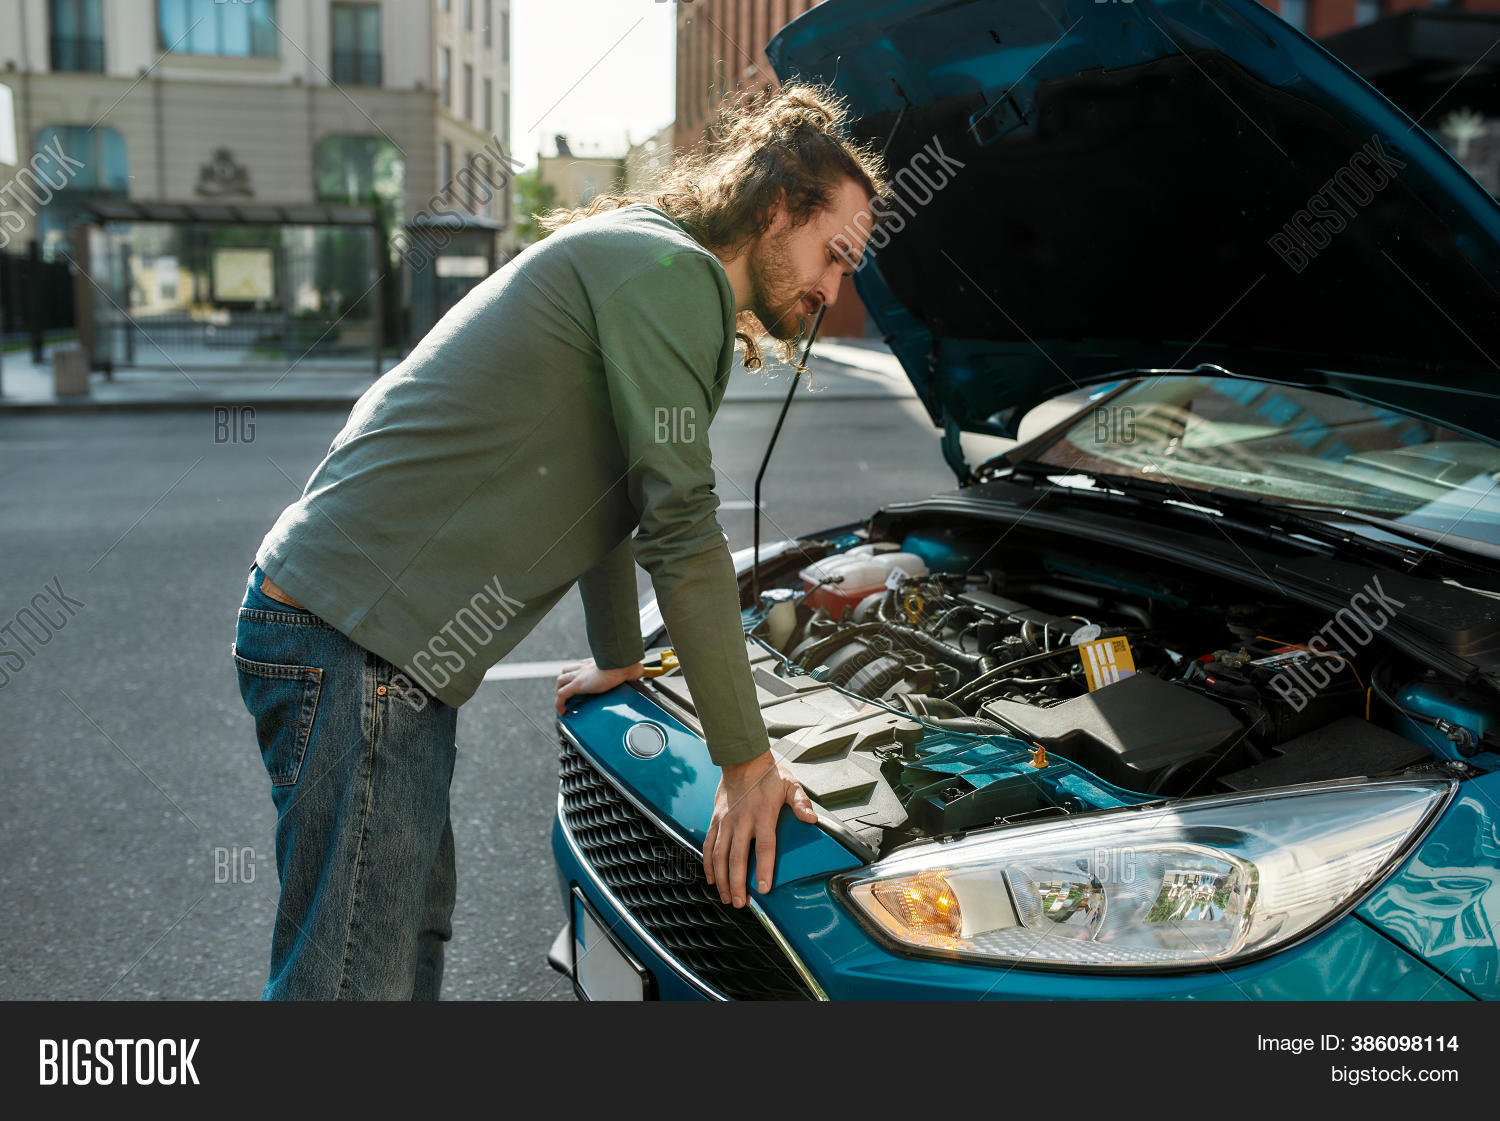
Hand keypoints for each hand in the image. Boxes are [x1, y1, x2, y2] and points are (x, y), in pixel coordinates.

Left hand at [554, 658, 643, 714]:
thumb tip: (639, 672)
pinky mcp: (578, 685)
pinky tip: (562, 711)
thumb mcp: (627, 668)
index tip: (580, 682)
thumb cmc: (626, 665)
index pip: (580, 666)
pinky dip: (559, 704)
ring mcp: (579, 676)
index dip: (576, 674)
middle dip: (564, 682)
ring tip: (563, 702)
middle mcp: (584, 668)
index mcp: (594, 664)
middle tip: (566, 692)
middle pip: (566, 672)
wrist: (622, 664)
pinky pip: (562, 695)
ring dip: (559, 691)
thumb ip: (631, 670)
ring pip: (560, 682)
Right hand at [704, 750, 817, 906]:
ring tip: (727, 898)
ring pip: (719, 855)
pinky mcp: (716, 820)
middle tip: (741, 903)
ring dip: (722, 879)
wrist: (741, 759)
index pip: (764, 847)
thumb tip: (811, 818)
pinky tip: (712, 879)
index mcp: (763, 815)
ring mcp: (726, 821)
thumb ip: (801, 802)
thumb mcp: (790, 784)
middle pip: (737, 858)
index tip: (763, 888)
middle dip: (737, 883)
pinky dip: (708, 864)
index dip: (764, 869)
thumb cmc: (768, 775)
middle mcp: (742, 821)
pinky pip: (708, 845)